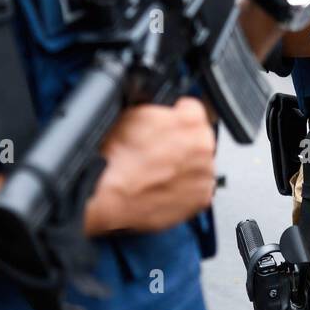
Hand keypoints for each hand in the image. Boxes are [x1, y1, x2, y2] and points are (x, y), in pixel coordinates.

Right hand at [88, 99, 215, 233]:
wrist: (105, 193)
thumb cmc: (115, 157)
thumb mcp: (133, 114)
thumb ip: (159, 110)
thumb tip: (162, 111)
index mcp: (191, 120)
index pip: (192, 110)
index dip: (177, 116)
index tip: (169, 124)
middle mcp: (203, 146)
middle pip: (199, 139)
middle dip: (182, 144)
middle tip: (159, 152)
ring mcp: (203, 174)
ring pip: (199, 165)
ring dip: (184, 167)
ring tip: (158, 173)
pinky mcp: (200, 199)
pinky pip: (197, 190)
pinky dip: (184, 189)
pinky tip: (163, 188)